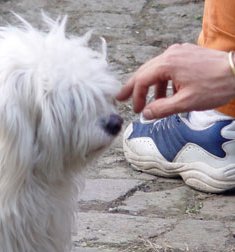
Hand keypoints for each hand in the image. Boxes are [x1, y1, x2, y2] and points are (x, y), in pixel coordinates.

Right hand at [116, 43, 234, 118]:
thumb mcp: (186, 103)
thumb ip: (162, 109)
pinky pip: (169, 67)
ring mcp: (180, 52)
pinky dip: (164, 80)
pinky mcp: (188, 54)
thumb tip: (146, 114)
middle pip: (144, 71)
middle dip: (134, 87)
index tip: (136, 110)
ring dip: (151, 86)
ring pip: (156, 69)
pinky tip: (168, 93)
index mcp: (168, 64)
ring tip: (150, 102)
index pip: (142, 80)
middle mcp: (171, 54)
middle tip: (121, 97)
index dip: (137, 96)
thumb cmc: (215, 86)